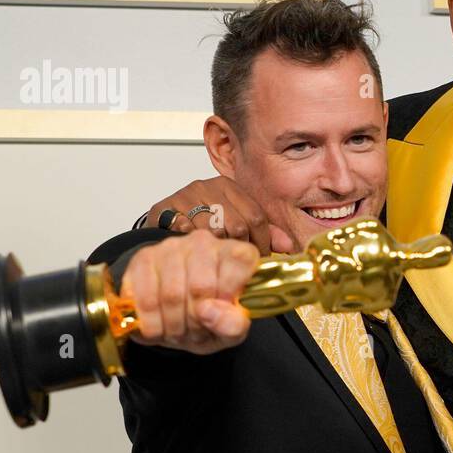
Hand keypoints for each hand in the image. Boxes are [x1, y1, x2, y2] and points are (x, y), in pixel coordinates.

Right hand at [120, 231, 260, 353]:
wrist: (175, 317)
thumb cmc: (211, 319)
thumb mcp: (232, 330)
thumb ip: (233, 325)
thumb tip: (209, 312)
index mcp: (236, 254)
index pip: (239, 261)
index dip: (229, 295)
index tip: (221, 315)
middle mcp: (204, 243)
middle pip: (200, 286)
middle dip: (197, 321)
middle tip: (196, 332)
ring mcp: (171, 248)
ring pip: (170, 294)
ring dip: (173, 326)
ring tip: (178, 332)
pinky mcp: (143, 259)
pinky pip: (144, 298)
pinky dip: (150, 323)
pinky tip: (158, 328)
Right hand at [145, 177, 294, 254]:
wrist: (163, 221)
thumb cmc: (202, 224)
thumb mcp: (234, 223)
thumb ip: (263, 233)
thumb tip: (289, 247)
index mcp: (230, 187)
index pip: (256, 216)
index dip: (261, 243)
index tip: (258, 260)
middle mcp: (208, 186)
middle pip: (238, 225)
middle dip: (239, 251)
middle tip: (236, 266)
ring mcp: (186, 195)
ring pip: (214, 231)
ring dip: (216, 252)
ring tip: (216, 262)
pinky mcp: (166, 207)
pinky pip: (186, 231)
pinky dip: (192, 245)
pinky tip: (193, 253)